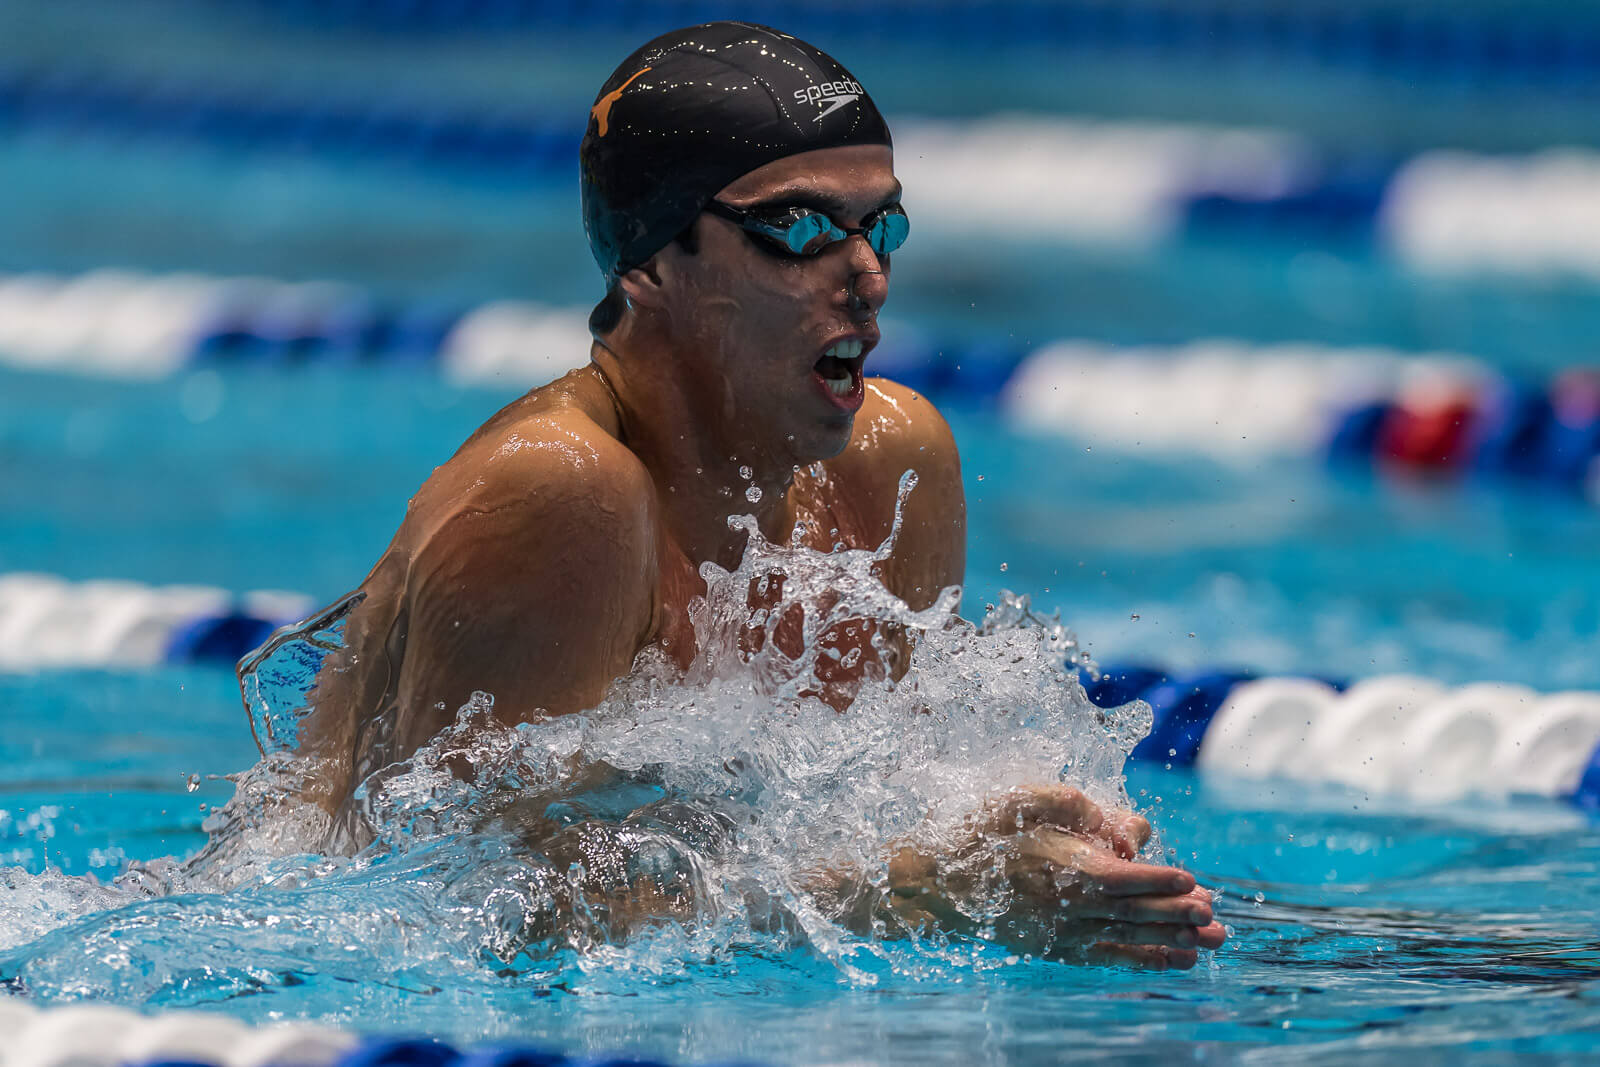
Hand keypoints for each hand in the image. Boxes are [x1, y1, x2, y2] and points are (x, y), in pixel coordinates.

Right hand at [887, 785, 1226, 969]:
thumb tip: (1129, 825)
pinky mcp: (1053, 947)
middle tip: (1216, 919)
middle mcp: (1063, 905)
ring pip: (1125, 939)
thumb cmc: (976, 832)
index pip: (1120, 878)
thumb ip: (1076, 806)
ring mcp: (1058, 932)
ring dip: (1171, 942)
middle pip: (1131, 913)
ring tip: (1210, 946)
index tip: (1191, 880)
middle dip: (1176, 915)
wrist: (930, 883)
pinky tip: (1173, 961)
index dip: (1157, 880)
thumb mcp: (1022, 800)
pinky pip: (1106, 958)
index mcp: (1059, 866)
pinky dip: (1142, 960)